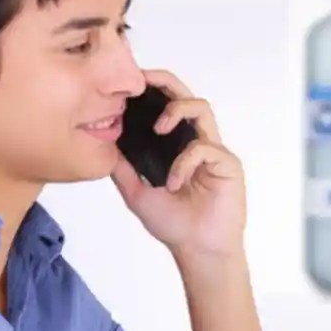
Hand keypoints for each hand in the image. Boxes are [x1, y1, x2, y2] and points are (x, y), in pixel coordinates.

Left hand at [111, 69, 245, 258]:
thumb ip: (123, 167)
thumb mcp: (136, 191)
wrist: (198, 249)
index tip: (128, 84)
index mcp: (177, 145)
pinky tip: (174, 182)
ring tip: (159, 128)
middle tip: (142, 81)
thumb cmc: (175, 224)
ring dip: (176, 111)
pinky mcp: (227, 164)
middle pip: (186, 95)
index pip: (166, 106)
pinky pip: (204, 148)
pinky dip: (184, 162)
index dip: (151, 90)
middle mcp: (196, 141)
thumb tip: (103, 143)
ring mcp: (213, 151)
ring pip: (201, 109)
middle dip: (165, 82)